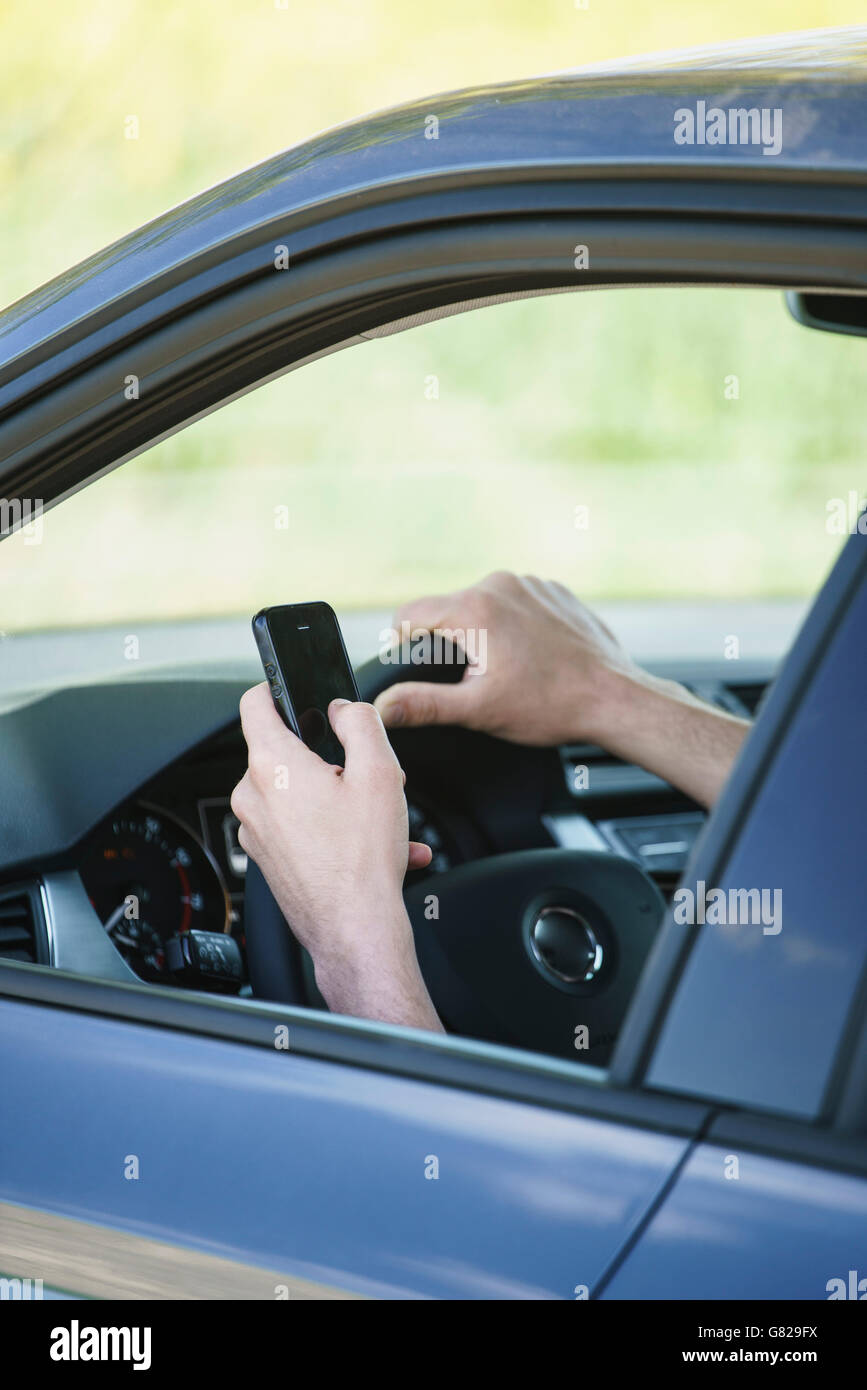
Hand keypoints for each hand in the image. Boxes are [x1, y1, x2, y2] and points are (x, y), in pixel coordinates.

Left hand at [231, 685, 441, 1029]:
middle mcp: (254, 797)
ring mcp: (257, 831)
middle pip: (284, 753)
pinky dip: (332, 829)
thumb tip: (345, 710)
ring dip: (337, 798)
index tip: (292, 689)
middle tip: (364, 775)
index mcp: (272, 766)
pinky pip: (299, 828)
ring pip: (297, 794)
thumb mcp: (379, 773)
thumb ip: (360, 723)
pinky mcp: (268, 858)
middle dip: (326, 757)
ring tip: (379, 819)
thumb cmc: (362, 860)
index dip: (275, 688)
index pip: (254, 704)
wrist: (355, 929)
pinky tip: (373, 846)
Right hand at [374, 571, 637, 746]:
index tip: (421, 668)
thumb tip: (381, 706)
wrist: (614, 697)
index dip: (404, 644)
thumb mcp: (478, 709)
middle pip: (448, 608)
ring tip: (509, 669)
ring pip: (483, 604)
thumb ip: (423, 704)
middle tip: (477, 679)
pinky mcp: (554, 591)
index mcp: (475, 608)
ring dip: (485, 632)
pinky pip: (517, 602)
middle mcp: (501, 584)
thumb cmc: (550, 705)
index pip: (410, 614)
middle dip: (452, 642)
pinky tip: (533, 656)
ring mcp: (531, 583)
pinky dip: (515, 625)